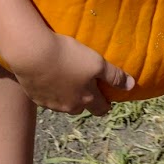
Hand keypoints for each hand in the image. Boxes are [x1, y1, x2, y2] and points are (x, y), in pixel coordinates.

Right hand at [8, 31, 133, 115]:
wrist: (32, 54)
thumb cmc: (68, 56)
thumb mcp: (97, 62)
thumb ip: (114, 75)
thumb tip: (131, 85)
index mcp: (86, 98)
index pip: (101, 109)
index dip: (106, 104)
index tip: (106, 97)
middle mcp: (69, 106)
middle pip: (81, 107)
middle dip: (85, 99)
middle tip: (84, 83)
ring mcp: (51, 103)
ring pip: (63, 104)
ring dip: (66, 95)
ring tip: (64, 77)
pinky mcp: (35, 97)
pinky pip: (47, 97)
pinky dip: (50, 90)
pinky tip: (48, 76)